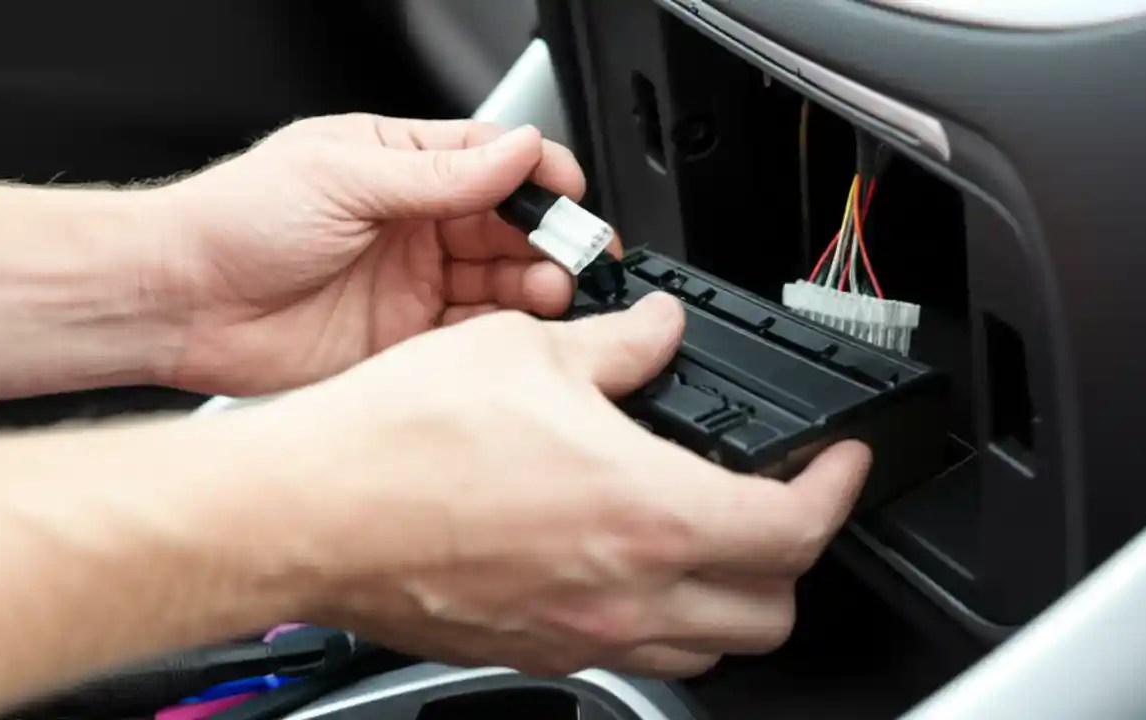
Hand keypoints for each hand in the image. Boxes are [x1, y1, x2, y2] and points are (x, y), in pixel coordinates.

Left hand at [151, 113, 605, 395]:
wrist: (179, 301)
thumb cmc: (237, 219)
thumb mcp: (345, 176)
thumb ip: (440, 173)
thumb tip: (518, 150)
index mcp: (403, 166)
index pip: (495, 162)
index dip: (541, 177)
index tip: (570, 196)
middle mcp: (416, 224)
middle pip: (510, 227)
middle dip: (550, 239)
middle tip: (573, 257)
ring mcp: (412, 283)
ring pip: (500, 283)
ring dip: (535, 287)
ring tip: (551, 293)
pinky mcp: (403, 339)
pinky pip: (470, 337)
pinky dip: (501, 336)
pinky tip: (516, 332)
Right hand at [251, 292, 870, 677]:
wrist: (306, 509)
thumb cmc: (398, 438)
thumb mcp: (524, 352)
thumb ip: (617, 347)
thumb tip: (655, 336)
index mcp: (646, 511)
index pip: (797, 527)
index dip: (838, 491)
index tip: (839, 465)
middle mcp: (624, 592)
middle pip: (771, 611)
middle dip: (794, 555)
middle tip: (776, 502)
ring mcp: (577, 634)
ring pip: (706, 648)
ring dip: (728, 597)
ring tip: (705, 538)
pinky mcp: (530, 651)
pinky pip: (629, 653)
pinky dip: (652, 617)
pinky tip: (615, 561)